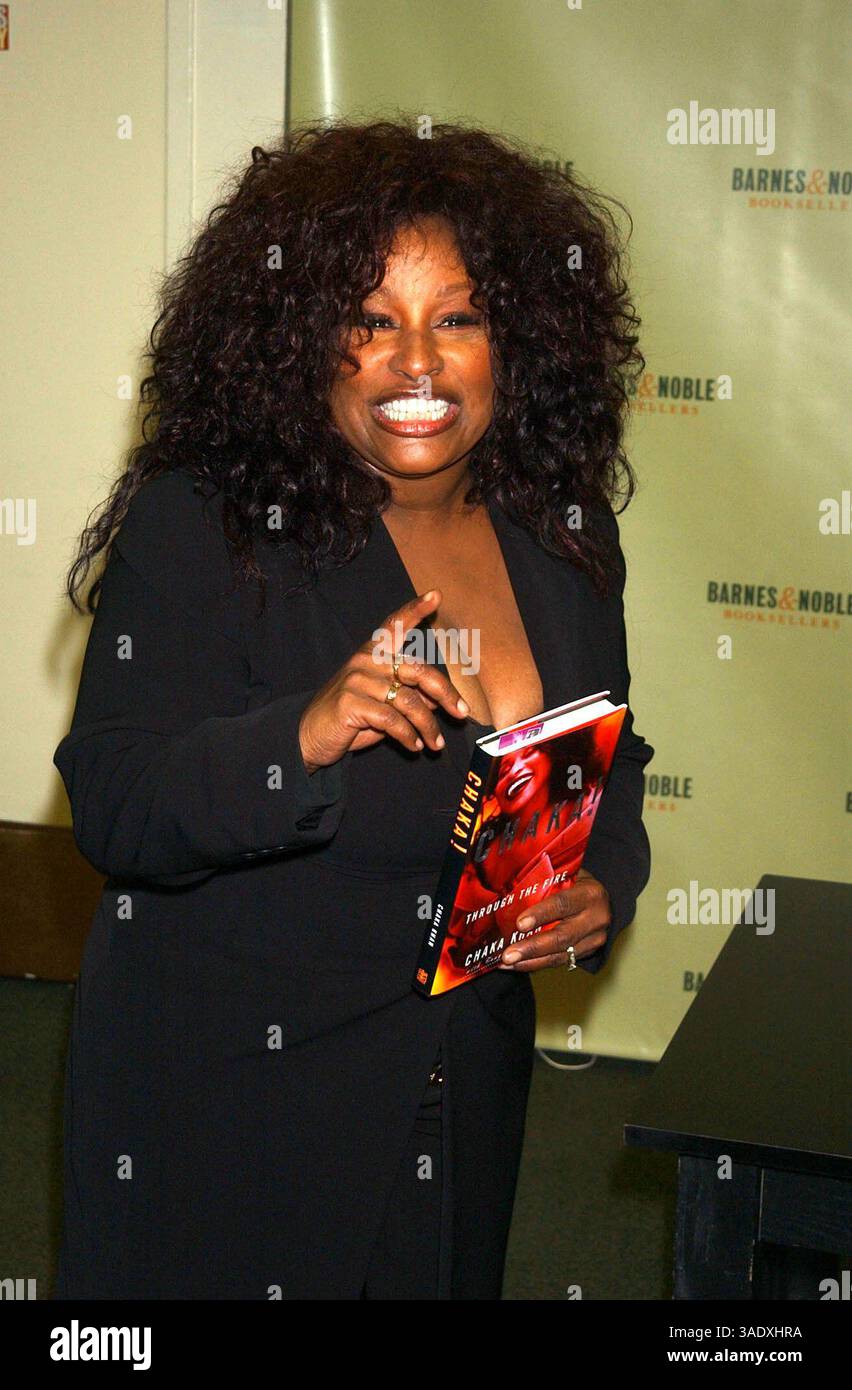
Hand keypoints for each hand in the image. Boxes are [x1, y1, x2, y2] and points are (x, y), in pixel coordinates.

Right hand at [299, 589, 469, 772]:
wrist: (310, 736)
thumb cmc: (353, 717)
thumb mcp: (385, 702)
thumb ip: (411, 694)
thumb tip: (443, 698)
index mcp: (373, 652)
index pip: (395, 624)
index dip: (416, 609)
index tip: (436, 595)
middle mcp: (366, 660)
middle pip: (419, 671)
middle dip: (446, 694)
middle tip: (462, 714)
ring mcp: (357, 680)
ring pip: (409, 702)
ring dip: (428, 726)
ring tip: (435, 744)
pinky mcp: (350, 703)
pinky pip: (393, 720)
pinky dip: (409, 737)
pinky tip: (413, 746)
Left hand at [498, 869, 610, 972]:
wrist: (600, 899)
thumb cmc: (575, 881)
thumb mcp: (565, 873)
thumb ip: (544, 880)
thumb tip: (510, 888)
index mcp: (590, 894)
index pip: (563, 904)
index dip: (541, 914)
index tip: (520, 924)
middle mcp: (597, 918)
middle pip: (562, 937)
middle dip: (532, 948)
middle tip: (508, 955)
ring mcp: (595, 938)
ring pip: (560, 955)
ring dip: (530, 961)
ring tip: (507, 964)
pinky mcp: (589, 952)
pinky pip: (561, 961)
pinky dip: (537, 964)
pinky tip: (518, 965)